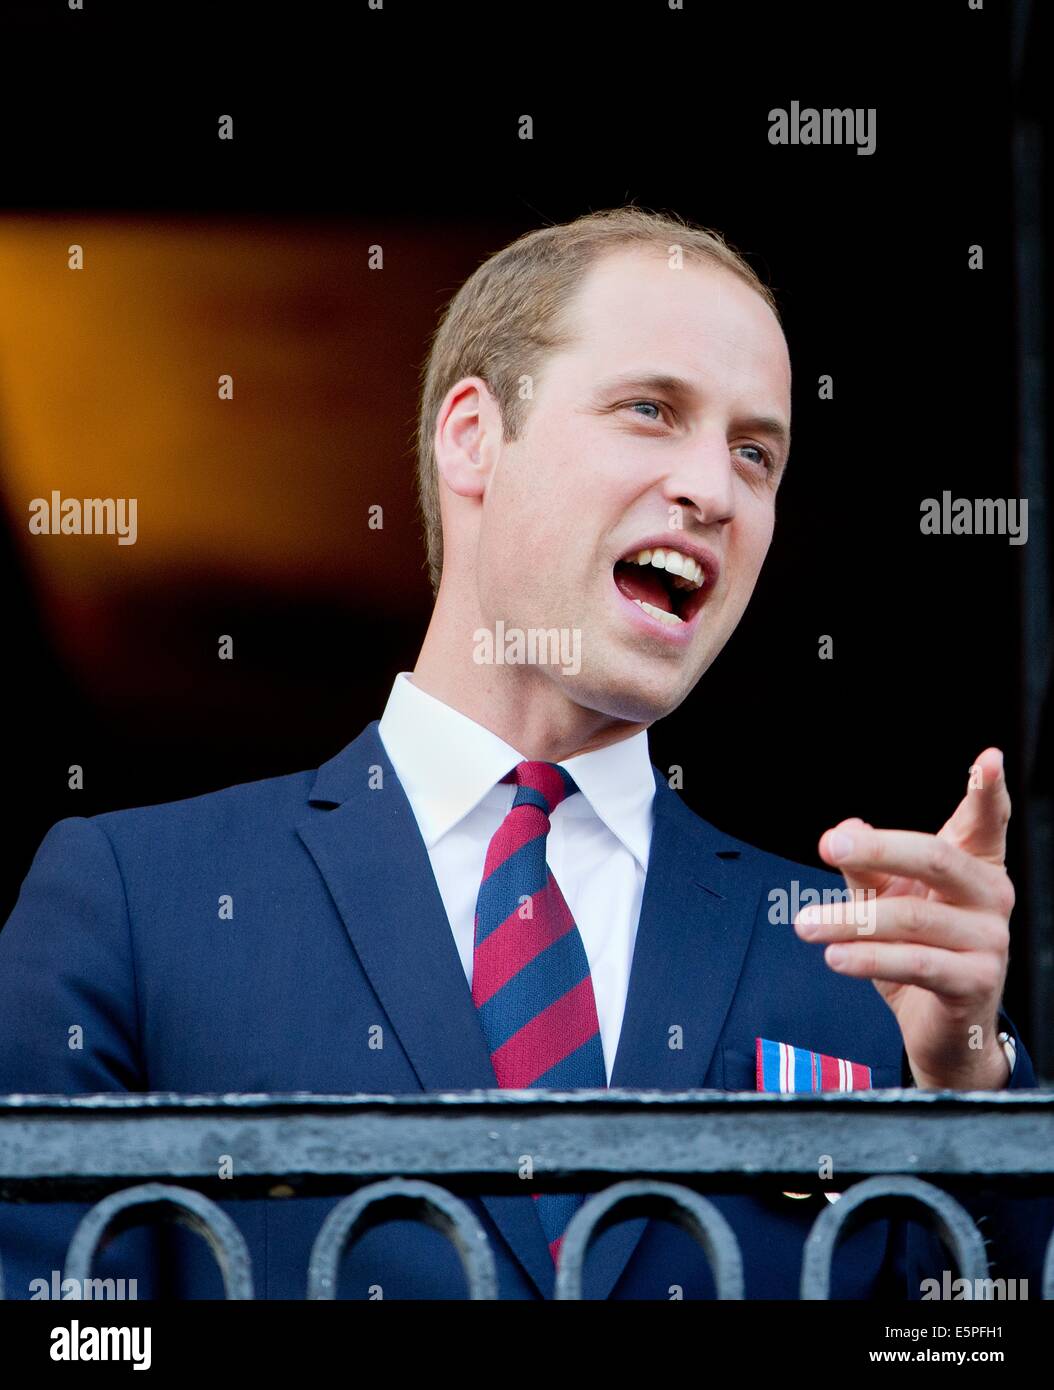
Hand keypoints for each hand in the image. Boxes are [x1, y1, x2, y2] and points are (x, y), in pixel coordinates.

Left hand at [792, 747, 1013, 1088]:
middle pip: (936, 858)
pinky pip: (916, 963)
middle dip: (879, 849)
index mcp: (974, 865)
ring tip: (805, 925)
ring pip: (913, 918)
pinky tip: (835, 957)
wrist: (941, 1027)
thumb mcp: (887, 900)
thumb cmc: (916, 950)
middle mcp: (991, 896)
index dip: (988, 790)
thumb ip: (868, 867)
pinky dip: (868, 959)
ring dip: (850, 920)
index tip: (987, 759)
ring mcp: (988, 940)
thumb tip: (844, 831)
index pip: (986, 821)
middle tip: (828, 846)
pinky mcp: (975, 981)